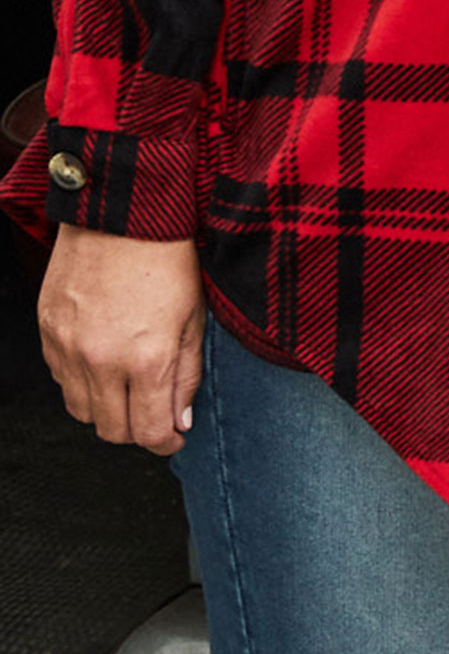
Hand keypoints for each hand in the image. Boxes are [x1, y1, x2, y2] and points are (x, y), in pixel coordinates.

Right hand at [39, 224, 204, 454]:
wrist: (123, 212)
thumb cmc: (167, 256)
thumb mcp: (194, 316)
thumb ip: (187, 374)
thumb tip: (180, 420)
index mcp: (147, 358)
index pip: (149, 431)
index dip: (165, 441)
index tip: (173, 435)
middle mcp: (102, 360)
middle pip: (112, 431)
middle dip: (136, 429)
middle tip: (153, 412)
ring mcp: (69, 348)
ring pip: (81, 411)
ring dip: (106, 408)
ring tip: (127, 384)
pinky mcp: (48, 332)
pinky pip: (61, 379)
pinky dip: (81, 381)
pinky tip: (102, 360)